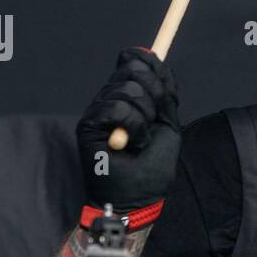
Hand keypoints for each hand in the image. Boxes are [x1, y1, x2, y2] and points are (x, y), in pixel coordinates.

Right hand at [76, 47, 180, 211]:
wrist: (136, 198)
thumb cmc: (151, 168)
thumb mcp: (168, 124)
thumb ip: (165, 94)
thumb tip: (157, 59)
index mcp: (127, 96)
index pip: (133, 60)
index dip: (151, 63)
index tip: (164, 84)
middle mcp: (110, 99)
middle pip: (133, 68)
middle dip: (155, 94)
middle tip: (154, 121)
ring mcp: (98, 110)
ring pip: (128, 89)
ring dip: (145, 117)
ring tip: (141, 140)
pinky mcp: (89, 123)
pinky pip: (117, 108)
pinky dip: (133, 127)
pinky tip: (130, 144)